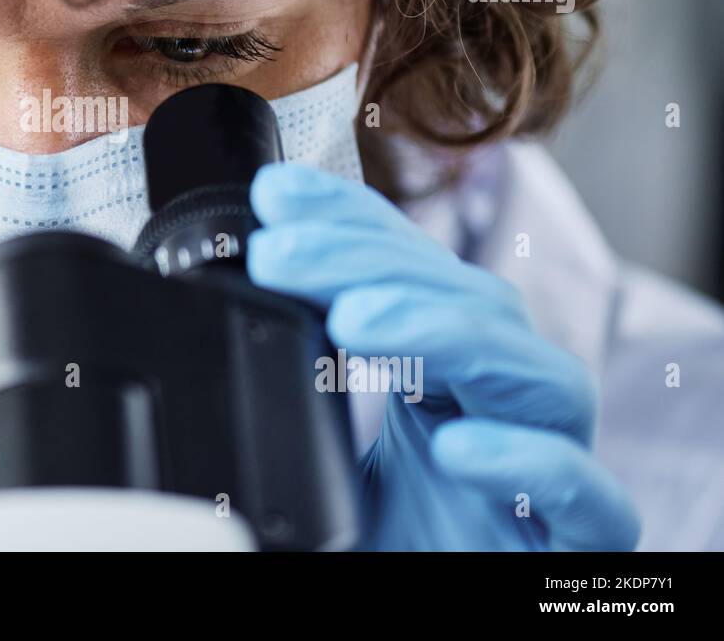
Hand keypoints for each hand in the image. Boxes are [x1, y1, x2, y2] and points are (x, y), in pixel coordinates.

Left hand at [247, 162, 640, 550]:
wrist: (425, 614)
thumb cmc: (387, 544)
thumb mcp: (317, 465)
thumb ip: (290, 401)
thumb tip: (210, 330)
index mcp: (444, 376)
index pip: (410, 275)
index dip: (352, 225)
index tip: (276, 197)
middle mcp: (501, 406)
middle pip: (467, 304)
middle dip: (374, 264)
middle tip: (284, 252)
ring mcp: (548, 467)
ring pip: (534, 373)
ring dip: (442, 333)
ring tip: (352, 324)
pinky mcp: (580, 541)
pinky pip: (586, 492)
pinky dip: (525, 460)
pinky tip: (454, 445)